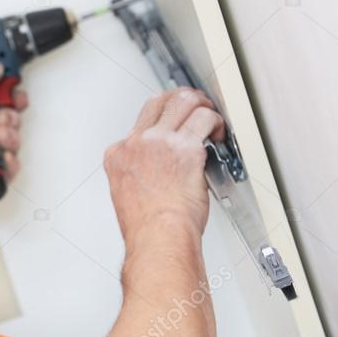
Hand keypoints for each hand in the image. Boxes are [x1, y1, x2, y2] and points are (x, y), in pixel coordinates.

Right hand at [104, 88, 224, 242]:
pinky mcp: (185, 147)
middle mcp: (136, 143)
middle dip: (180, 100)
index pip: (139, 124)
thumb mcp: (127, 194)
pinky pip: (204, 119)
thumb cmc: (147, 225)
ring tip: (210, 117)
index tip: (174, 127)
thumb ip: (139, 174)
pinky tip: (218, 134)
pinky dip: (216, 122)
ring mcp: (159, 142)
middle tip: (195, 108)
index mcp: (119, 154)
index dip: (161, 121)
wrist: (157, 236)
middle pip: (158, 102)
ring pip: (182, 100)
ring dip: (200, 104)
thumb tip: (160, 170)